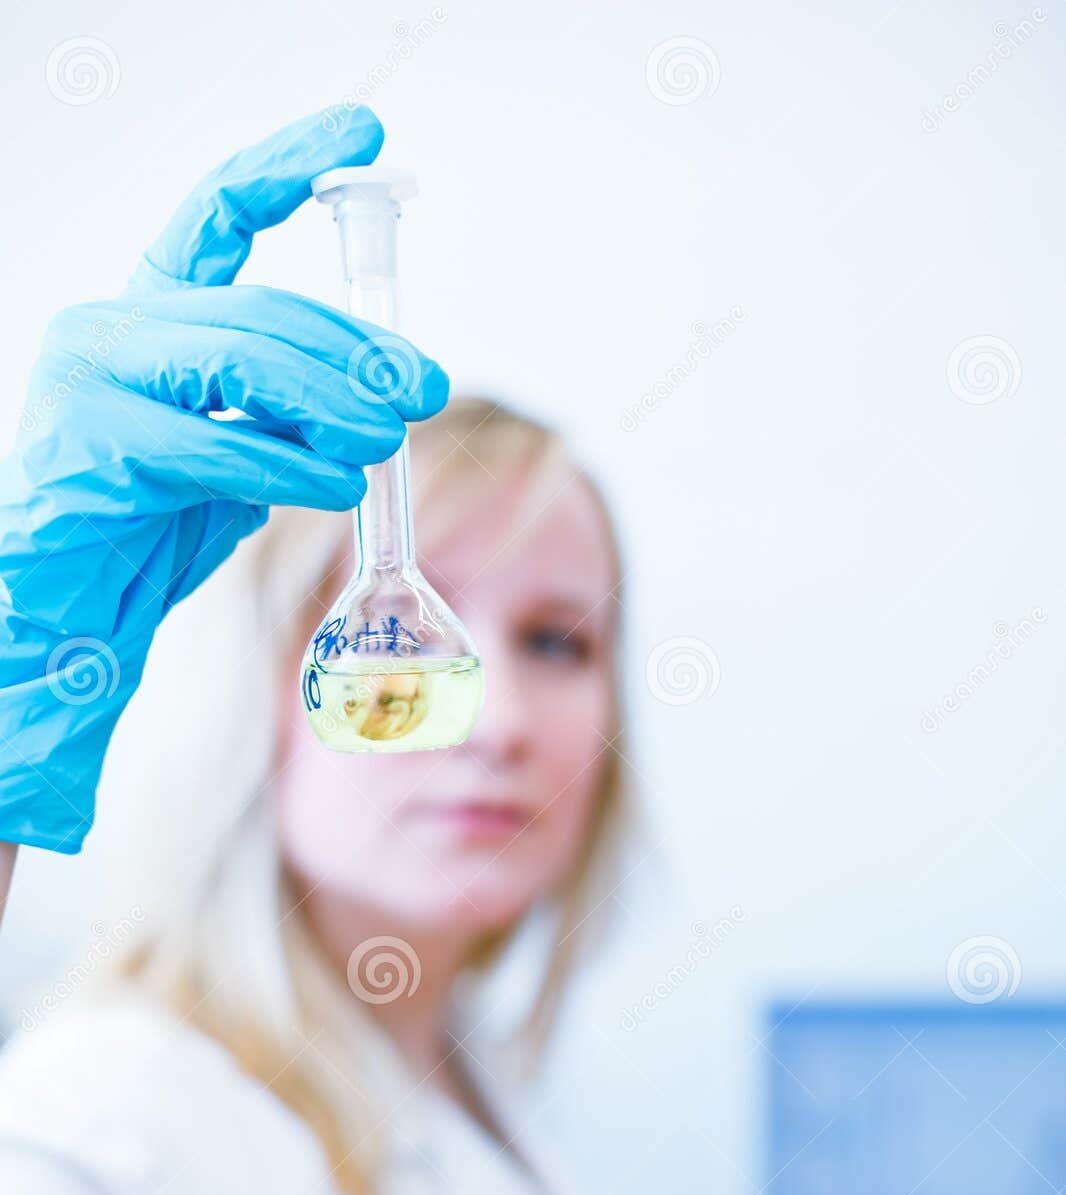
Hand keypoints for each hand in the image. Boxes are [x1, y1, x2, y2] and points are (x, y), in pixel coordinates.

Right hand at [0, 106, 447, 853]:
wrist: (66, 607)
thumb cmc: (148, 531)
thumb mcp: (232, 454)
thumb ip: (284, 412)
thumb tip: (381, 401)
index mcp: (146, 313)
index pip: (217, 213)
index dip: (290, 166)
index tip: (364, 139)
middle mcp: (112, 326)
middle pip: (257, 309)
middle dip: (354, 348)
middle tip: (421, 388)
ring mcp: (93, 378)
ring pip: (239, 361)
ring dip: (331, 400)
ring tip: (388, 438)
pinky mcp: (96, 446)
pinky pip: (213, 446)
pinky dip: (289, 467)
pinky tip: (341, 489)